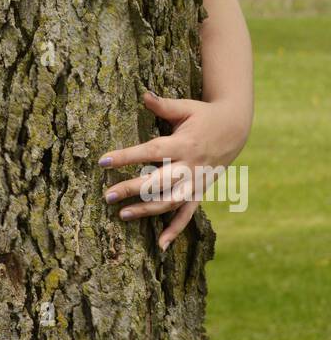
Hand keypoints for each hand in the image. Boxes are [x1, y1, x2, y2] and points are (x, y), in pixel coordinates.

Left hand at [99, 90, 249, 249]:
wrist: (236, 129)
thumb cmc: (204, 116)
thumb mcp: (186, 108)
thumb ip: (163, 104)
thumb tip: (143, 94)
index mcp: (183, 143)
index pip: (150, 151)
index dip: (127, 156)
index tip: (103, 161)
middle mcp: (190, 166)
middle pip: (158, 181)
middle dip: (132, 189)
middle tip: (107, 196)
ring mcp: (196, 183)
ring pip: (170, 201)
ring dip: (147, 211)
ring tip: (122, 215)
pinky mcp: (200, 192)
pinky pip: (188, 215)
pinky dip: (175, 230)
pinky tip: (161, 245)